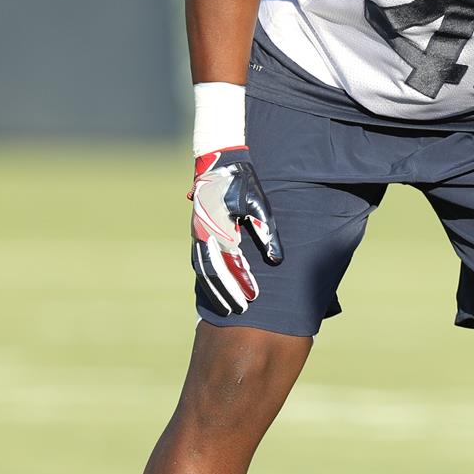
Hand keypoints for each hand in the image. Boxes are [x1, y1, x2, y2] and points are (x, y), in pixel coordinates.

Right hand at [189, 147, 281, 315]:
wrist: (219, 162)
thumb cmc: (242, 183)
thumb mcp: (260, 205)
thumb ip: (267, 232)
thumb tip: (276, 260)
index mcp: (217, 228)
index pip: (229, 263)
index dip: (241, 282)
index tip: (253, 298)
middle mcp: (203, 234)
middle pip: (212, 272)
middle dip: (226, 293)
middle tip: (240, 311)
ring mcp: (198, 234)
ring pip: (203, 269)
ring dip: (215, 290)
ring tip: (228, 307)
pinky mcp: (198, 232)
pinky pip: (200, 261)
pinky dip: (208, 278)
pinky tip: (217, 289)